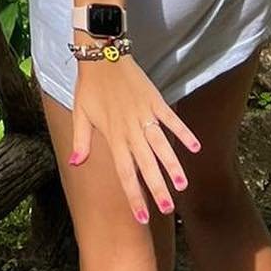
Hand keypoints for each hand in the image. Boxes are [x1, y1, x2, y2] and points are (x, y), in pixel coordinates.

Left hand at [68, 54, 200, 221]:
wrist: (101, 52)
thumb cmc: (89, 85)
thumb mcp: (79, 113)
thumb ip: (80, 140)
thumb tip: (74, 163)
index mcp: (112, 135)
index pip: (124, 172)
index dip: (133, 196)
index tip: (142, 218)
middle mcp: (130, 129)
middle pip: (145, 163)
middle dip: (157, 187)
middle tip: (168, 209)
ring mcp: (144, 114)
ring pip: (160, 145)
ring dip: (172, 165)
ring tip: (182, 185)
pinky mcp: (155, 100)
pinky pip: (171, 119)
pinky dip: (183, 132)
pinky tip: (196, 148)